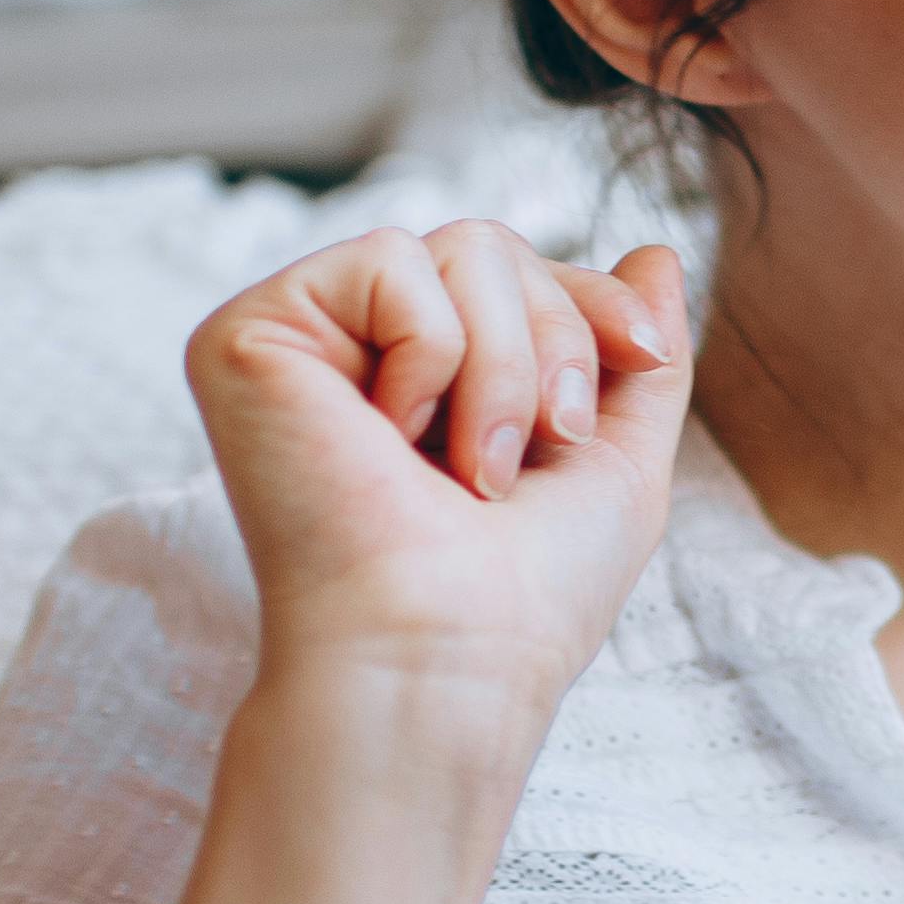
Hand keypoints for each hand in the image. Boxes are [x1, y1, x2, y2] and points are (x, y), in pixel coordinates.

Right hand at [181, 222, 693, 728]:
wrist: (451, 658)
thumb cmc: (529, 593)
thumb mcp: (618, 462)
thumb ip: (638, 358)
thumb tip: (656, 253)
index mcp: (425, 377)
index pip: (521, 269)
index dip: (591, 307)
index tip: (639, 359)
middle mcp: (353, 350)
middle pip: (494, 245)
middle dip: (554, 345)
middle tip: (528, 460)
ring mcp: (297, 340)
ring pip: (460, 247)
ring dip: (504, 368)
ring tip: (471, 472)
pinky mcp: (247, 336)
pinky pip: (392, 262)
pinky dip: (432, 357)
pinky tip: (389, 442)